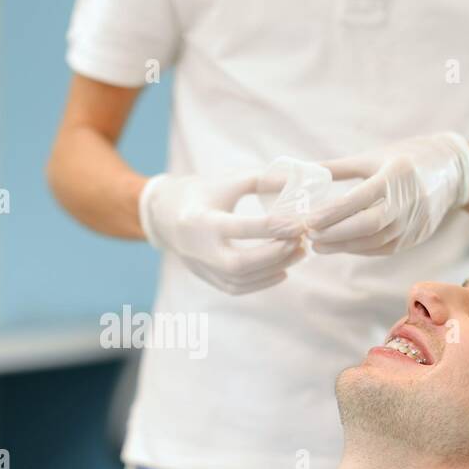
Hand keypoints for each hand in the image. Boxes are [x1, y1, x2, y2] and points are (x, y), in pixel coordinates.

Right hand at [139, 171, 303, 294]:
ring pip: (241, 279)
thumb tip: (297, 182)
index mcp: (202, 221)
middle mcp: (200, 249)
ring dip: (274, 268)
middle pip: (240, 263)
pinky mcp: (207, 278)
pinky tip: (283, 270)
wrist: (167, 216)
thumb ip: (262, 180)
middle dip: (275, 254)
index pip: (241, 228)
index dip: (273, 226)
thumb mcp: (228, 181)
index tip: (299, 222)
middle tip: (300, 240)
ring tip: (299, 252)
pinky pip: (237, 288)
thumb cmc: (203, 194)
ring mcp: (202, 267)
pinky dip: (262, 282)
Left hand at [305, 132, 468, 255]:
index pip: (361, 197)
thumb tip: (300, 173)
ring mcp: (416, 221)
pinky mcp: (417, 237)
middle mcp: (411, 199)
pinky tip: (341, 246)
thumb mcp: (373, 156)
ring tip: (318, 244)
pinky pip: (384, 248)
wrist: (450, 170)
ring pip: (376, 241)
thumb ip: (337, 168)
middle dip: (336, 234)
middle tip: (309, 236)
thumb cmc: (404, 158)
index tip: (308, 220)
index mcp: (397, 173)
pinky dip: (359, 249)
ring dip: (344, 246)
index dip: (332, 212)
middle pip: (369, 225)